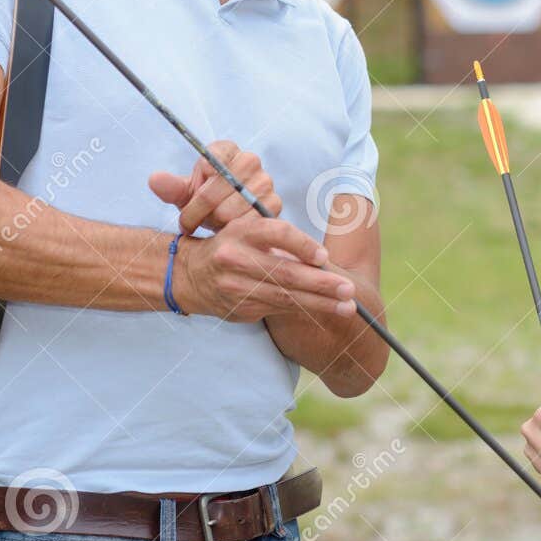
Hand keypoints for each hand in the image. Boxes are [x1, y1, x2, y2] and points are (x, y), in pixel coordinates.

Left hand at [149, 140, 277, 231]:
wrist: (229, 218)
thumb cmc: (206, 201)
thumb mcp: (185, 194)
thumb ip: (170, 187)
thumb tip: (155, 180)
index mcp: (225, 149)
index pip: (208, 163)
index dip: (196, 189)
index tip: (190, 201)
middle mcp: (249, 159)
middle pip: (215, 192)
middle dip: (199, 212)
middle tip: (192, 222)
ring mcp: (265, 181)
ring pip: (229, 211)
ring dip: (214, 224)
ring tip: (211, 225)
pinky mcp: (274, 203)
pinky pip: (247, 223)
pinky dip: (233, 231)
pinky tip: (226, 231)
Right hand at [172, 213, 353, 321]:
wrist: (191, 275)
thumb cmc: (233, 245)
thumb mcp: (248, 229)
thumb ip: (279, 238)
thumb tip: (323, 256)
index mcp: (242, 232)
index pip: (276, 234)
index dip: (302, 245)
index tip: (325, 256)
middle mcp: (237, 259)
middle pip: (285, 273)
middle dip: (321, 283)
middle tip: (349, 289)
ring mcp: (237, 287)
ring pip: (285, 297)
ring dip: (320, 303)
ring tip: (347, 306)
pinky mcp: (241, 308)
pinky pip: (278, 309)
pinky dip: (304, 310)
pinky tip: (326, 311)